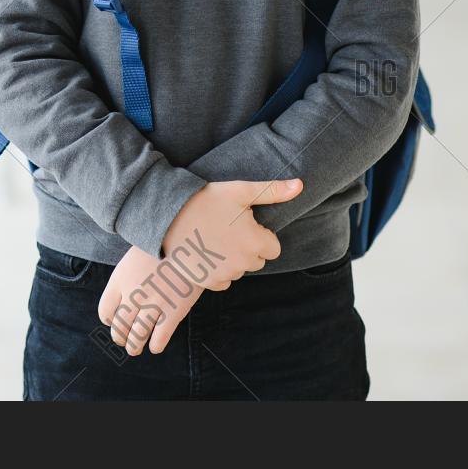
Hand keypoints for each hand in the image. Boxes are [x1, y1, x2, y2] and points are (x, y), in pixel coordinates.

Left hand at [97, 242, 226, 356]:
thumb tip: (124, 298)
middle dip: (120, 338)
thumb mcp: (135, 258)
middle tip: (123, 341)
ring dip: (134, 346)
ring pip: (137, 336)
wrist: (187, 240)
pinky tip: (155, 346)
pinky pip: (160, 338)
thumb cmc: (162, 247)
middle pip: (119, 327)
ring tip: (135, 349)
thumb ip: (127, 278)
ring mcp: (153, 304)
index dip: (108, 320)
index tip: (113, 322)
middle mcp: (133, 294)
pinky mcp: (173, 311)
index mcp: (120, 280)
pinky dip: (155, 345)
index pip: (105, 311)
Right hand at [161, 179, 301, 284]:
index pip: (273, 248)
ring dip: (232, 259)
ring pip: (239, 270)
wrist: (167, 216)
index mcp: (256, 241)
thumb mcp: (240, 191)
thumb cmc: (205, 200)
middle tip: (226, 228)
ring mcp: (225, 274)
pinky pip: (223, 281)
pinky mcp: (208, 282)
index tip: (242, 223)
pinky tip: (205, 251)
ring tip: (213, 237)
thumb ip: (272, 191)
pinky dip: (217, 270)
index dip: (260, 234)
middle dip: (247, 247)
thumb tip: (300, 186)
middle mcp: (244, 262)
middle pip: (257, 260)